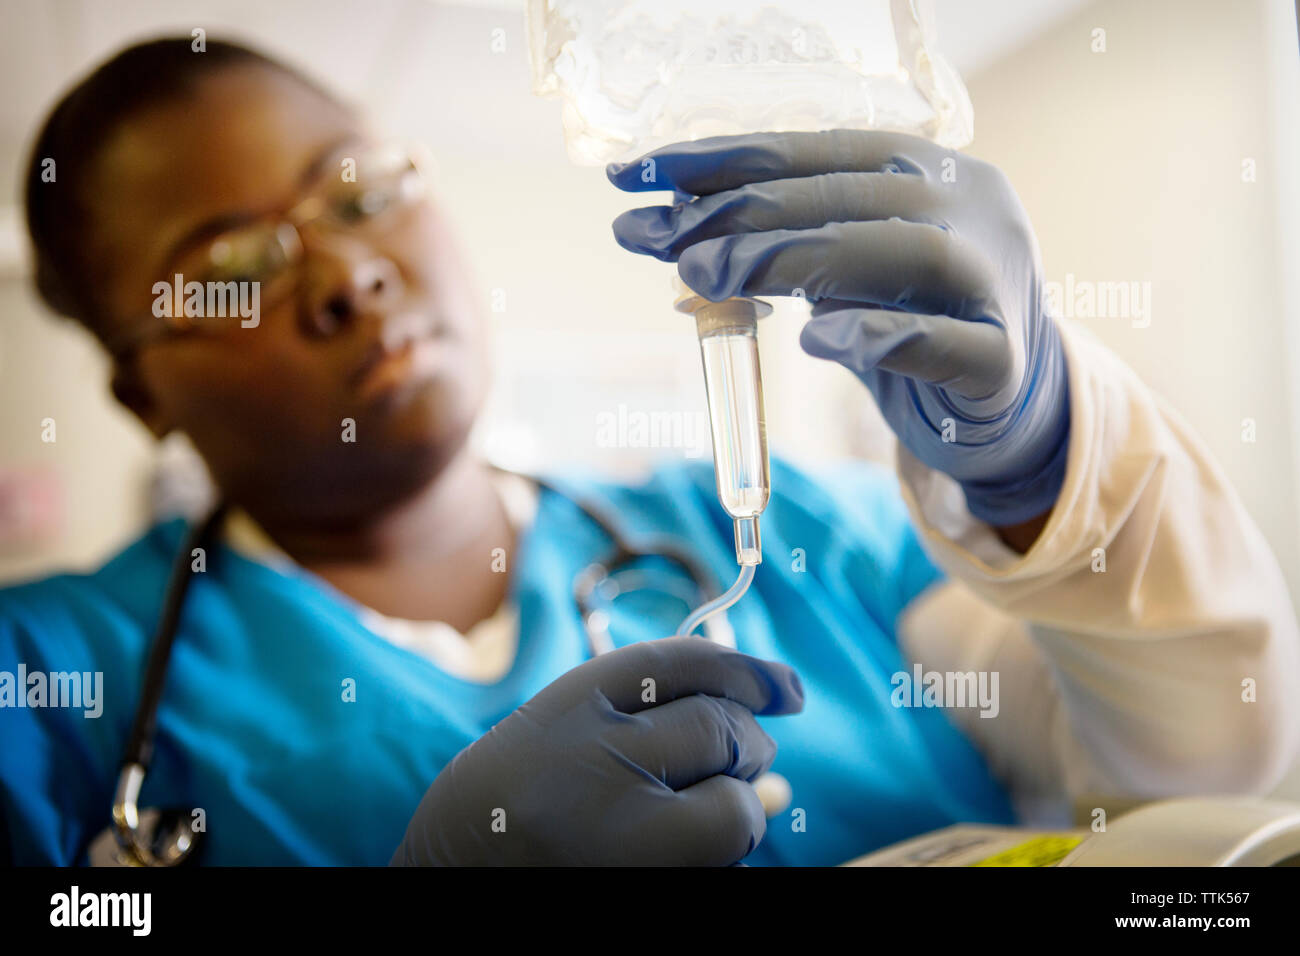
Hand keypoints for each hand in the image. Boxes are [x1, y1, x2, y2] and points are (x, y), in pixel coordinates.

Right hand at [391, 636, 803, 865]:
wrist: (447, 883)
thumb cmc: (511, 812)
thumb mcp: (565, 743)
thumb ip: (653, 730)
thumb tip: (780, 780)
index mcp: (568, 708)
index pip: (682, 665)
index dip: (747, 671)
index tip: (786, 688)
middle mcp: (595, 761)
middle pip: (719, 728)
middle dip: (746, 744)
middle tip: (735, 762)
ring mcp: (622, 833)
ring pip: (735, 804)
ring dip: (737, 805)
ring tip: (692, 817)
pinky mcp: (647, 880)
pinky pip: (722, 861)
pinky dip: (724, 854)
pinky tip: (681, 857)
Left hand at [607, 130, 1069, 526]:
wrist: (1010, 403)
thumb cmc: (914, 322)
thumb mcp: (845, 274)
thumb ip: (786, 248)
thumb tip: (678, 238)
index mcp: (929, 172)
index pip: (818, 150)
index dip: (725, 158)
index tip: (637, 173)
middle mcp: (971, 210)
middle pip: (853, 196)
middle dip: (741, 212)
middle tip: (658, 237)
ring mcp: (998, 283)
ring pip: (906, 255)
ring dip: (796, 261)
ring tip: (707, 279)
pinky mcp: (1002, 363)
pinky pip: (948, 343)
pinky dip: (880, 337)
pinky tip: (817, 342)